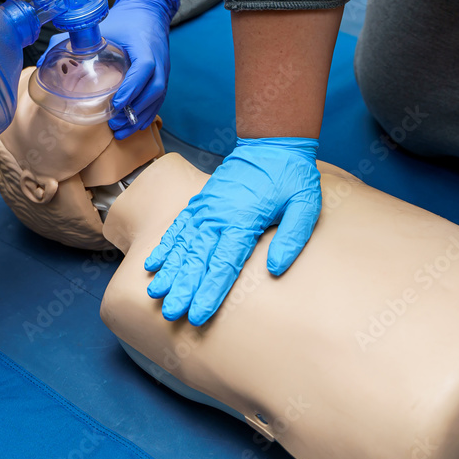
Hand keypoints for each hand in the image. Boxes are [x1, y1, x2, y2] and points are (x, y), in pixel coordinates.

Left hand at [40, 0, 178, 137]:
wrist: (148, 9)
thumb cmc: (124, 20)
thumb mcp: (100, 27)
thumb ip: (72, 41)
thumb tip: (42, 62)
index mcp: (144, 45)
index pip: (144, 68)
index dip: (132, 88)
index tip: (116, 104)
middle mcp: (158, 59)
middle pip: (154, 90)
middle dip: (135, 110)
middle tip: (114, 124)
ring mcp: (163, 68)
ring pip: (158, 97)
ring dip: (140, 117)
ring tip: (121, 130)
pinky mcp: (163, 75)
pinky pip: (159, 99)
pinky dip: (147, 114)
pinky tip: (133, 124)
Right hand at [144, 137, 321, 324]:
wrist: (272, 143)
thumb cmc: (291, 177)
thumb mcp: (305, 205)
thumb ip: (292, 238)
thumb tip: (276, 269)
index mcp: (243, 220)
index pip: (224, 263)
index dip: (210, 291)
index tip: (198, 314)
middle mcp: (218, 215)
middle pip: (197, 258)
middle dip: (183, 288)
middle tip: (171, 313)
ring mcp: (206, 208)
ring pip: (183, 244)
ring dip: (169, 269)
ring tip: (156, 292)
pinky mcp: (201, 202)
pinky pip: (179, 226)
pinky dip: (165, 245)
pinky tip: (154, 262)